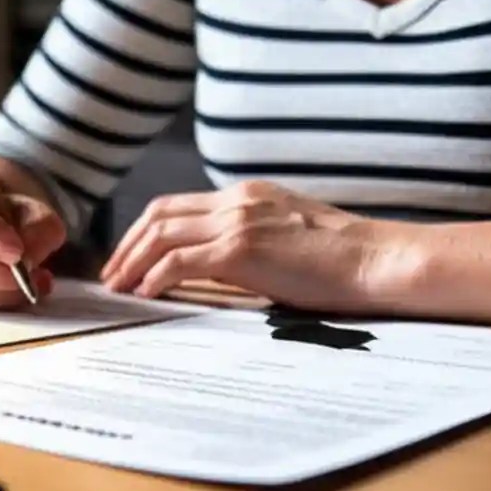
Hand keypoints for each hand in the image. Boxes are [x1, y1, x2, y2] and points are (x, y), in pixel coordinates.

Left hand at [101, 180, 415, 311]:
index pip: (176, 206)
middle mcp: (237, 200)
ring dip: (133, 262)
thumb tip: (217, 268)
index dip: (143, 232)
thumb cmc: (343, 261)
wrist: (379, 260)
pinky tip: (147, 295)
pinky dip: (156, 276)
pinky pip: (180, 261)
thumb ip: (251, 241)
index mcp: (247, 195)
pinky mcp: (243, 248)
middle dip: (127, 245)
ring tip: (120, 289)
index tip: (128, 259)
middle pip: (159, 215)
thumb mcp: (288, 238)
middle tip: (111, 276)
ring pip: (162, 234)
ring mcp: (238, 221)